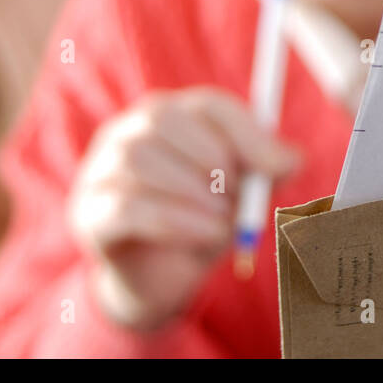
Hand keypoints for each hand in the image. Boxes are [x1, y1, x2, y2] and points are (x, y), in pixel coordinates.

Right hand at [67, 88, 299, 331]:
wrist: (162, 278)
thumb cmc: (203, 220)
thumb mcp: (243, 192)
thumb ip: (267, 171)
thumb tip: (293, 157)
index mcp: (171, 115)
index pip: (207, 104)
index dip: (246, 132)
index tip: (277, 165)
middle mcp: (128, 132)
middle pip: (164, 118)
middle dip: (213, 158)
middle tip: (240, 195)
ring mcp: (100, 170)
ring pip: (140, 158)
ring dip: (194, 191)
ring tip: (223, 221)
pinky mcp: (89, 214)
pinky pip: (128, 206)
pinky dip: (178, 220)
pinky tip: (207, 235)